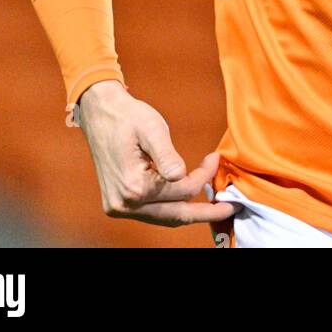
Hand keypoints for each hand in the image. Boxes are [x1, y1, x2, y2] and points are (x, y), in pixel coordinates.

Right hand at [76, 80, 234, 226]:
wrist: (100, 113)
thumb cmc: (128, 116)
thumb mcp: (152, 129)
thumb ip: (167, 155)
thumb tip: (181, 176)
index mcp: (133, 186)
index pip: (181, 191)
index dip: (203, 176)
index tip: (215, 158)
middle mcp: (124, 204)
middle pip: (174, 215)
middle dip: (204, 213)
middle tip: (230, 209)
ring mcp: (119, 207)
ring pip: (164, 217)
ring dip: (189, 212)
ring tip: (215, 207)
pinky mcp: (119, 204)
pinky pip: (152, 212)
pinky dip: (172, 207)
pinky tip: (189, 200)